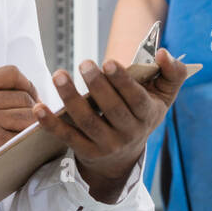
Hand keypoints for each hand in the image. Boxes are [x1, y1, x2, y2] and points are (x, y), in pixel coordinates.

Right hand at [0, 65, 40, 175]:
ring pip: (29, 115)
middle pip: (24, 96)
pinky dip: (29, 141)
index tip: (31, 96)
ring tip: (27, 133)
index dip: (27, 84)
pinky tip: (23, 145)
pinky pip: (25, 136)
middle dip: (33, 109)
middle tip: (32, 120)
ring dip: (33, 125)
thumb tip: (22, 91)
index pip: (10, 74)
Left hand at [34, 47, 189, 199]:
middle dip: (97, 86)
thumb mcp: (164, 96)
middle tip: (84, 63)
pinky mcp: (84, 151)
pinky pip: (66, 137)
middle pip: (111, 110)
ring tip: (59, 75)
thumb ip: (172, 72)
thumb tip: (162, 52)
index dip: (123, 82)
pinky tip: (39, 107)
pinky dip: (51, 123)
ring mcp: (105, 145)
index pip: (136, 100)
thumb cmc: (143, 114)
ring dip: (71, 98)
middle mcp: (128, 134)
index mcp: (147, 116)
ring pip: (87, 122)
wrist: (124, 158)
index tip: (109, 62)